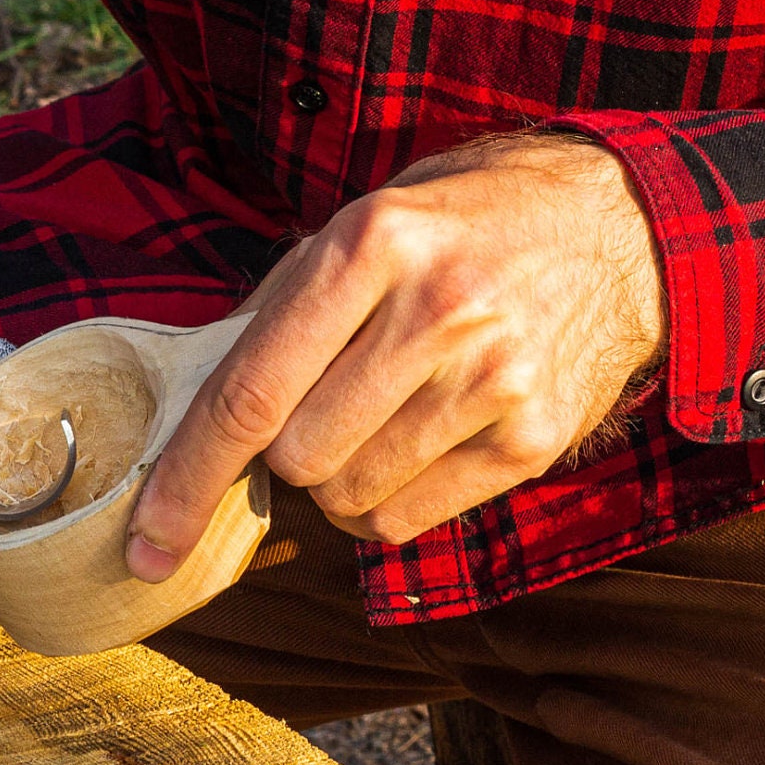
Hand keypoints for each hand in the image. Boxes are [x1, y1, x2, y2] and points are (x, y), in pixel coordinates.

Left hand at [126, 132, 666, 575]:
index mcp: (370, 246)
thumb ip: (273, 312)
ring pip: (348, 500)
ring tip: (376, 418)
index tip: (148, 538)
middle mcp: (435, 311)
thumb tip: (183, 415)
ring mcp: (493, 379)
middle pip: (297, 459)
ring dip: (336, 483)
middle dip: (286, 454)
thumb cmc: (457, 232)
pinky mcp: (533, 438)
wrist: (616, 229)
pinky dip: (384, 505)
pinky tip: (414, 445)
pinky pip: (406, 521)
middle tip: (323, 404)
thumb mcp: (360, 227)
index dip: (187, 477)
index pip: (251, 393)